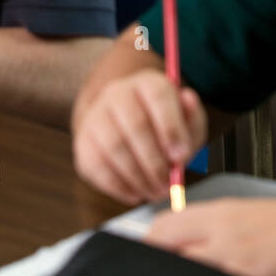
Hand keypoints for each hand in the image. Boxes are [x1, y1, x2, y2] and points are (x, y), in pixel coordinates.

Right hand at [73, 69, 207, 203]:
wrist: (124, 124)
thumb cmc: (161, 125)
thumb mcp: (185, 120)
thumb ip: (192, 116)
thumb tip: (189, 101)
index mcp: (147, 83)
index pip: (158, 96)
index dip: (171, 127)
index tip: (182, 157)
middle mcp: (117, 93)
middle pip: (135, 124)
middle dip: (154, 161)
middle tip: (168, 185)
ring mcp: (96, 115)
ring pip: (115, 147)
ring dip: (138, 177)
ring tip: (155, 192)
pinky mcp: (83, 141)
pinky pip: (96, 166)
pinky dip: (118, 186)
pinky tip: (135, 193)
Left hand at [147, 198, 275, 275]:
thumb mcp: (256, 218)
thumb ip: (220, 231)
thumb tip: (188, 250)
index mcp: (222, 211)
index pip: (161, 227)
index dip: (147, 249)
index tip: (145, 266)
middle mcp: (222, 230)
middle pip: (163, 250)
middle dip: (156, 273)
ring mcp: (236, 256)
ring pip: (184, 274)